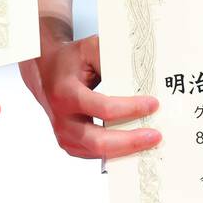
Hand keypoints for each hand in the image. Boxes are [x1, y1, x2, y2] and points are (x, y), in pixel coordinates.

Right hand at [34, 33, 160, 159]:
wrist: (46, 71)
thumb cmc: (70, 60)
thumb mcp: (91, 48)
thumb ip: (113, 59)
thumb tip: (140, 75)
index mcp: (66, 92)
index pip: (102, 107)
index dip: (130, 108)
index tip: (152, 104)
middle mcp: (62, 118)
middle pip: (97, 141)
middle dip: (129, 141)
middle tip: (155, 136)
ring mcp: (63, 134)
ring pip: (96, 152)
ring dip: (125, 150)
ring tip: (150, 143)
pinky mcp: (69, 143)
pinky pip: (94, 154)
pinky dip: (115, 153)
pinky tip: (134, 146)